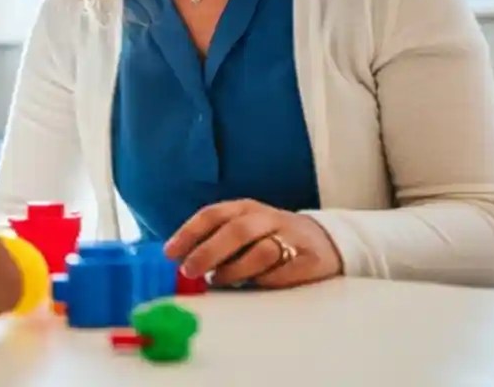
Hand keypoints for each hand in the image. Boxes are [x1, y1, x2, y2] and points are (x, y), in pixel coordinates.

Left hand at [164, 199, 343, 288]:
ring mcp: (290, 237)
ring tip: (218, 280)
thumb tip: (179, 263)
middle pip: (236, 230)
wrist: (324, 241)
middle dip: (209, 251)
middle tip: (189, 270)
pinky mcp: (309, 259)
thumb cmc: (269, 240)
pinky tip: (253, 285)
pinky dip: (263, 281)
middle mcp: (267, 218)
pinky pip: (282, 272)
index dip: (189, 233)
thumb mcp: (242, 232)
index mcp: (245, 209)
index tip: (169, 253)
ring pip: (260, 251)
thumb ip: (215, 244)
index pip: (213, 214)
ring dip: (234, 269)